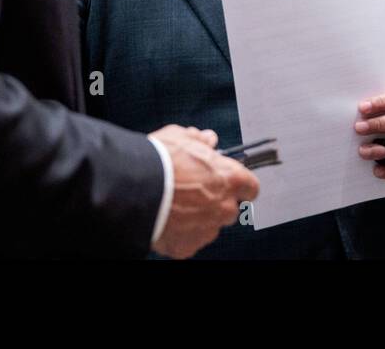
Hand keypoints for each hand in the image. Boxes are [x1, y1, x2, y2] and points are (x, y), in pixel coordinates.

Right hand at [149, 124, 259, 258]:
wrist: (133, 188)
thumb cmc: (159, 160)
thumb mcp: (180, 137)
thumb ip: (199, 140)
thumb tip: (207, 139)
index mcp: (230, 179)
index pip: (251, 187)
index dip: (239, 184)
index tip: (229, 182)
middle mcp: (224, 207)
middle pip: (230, 209)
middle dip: (217, 202)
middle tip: (194, 193)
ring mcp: (206, 230)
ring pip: (210, 226)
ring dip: (199, 218)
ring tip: (175, 207)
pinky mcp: (186, 247)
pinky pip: (188, 240)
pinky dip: (180, 234)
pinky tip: (166, 220)